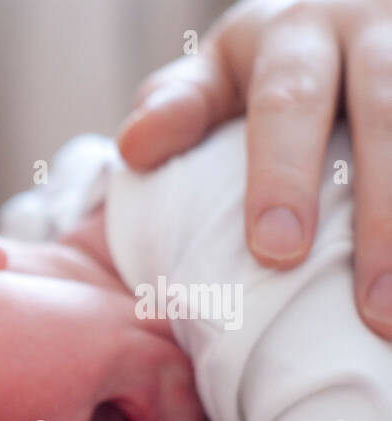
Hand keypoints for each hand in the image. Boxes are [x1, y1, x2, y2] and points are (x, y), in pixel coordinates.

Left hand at [116, 0, 391, 336]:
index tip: (276, 251)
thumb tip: (134, 148)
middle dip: (384, 212)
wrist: (358, 2)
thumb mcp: (222, 72)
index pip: (285, 101)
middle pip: (387, 111)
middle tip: (375, 309)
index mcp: (292, 31)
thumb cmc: (277, 63)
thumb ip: (181, 107)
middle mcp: (374, 22)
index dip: (282, 174)